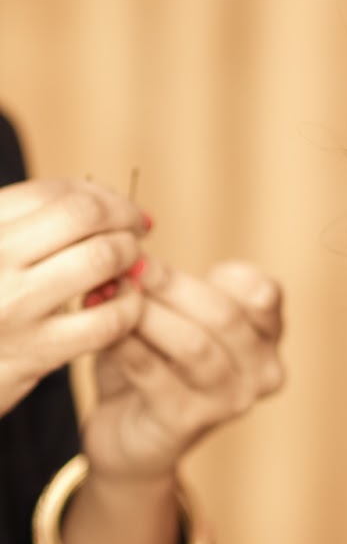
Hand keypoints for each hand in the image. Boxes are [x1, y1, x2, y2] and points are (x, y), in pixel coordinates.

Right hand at [0, 177, 148, 417]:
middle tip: (136, 229)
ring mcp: (11, 305)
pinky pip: (108, 319)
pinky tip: (124, 302)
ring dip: (129, 255)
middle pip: (82, 215)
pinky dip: (129, 304)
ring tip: (129, 264)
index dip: (100, 195)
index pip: (53, 192)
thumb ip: (30, 222)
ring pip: (100, 258)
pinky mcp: (35, 352)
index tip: (118, 208)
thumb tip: (105, 199)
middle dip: (122, 217)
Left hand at [81, 258, 284, 480]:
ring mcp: (227, 402)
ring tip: (112, 292)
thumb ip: (172, 289)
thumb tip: (134, 256)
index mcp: (267, 341)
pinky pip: (153, 374)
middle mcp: (260, 374)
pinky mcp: (185, 423)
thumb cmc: (156, 366)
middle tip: (128, 263)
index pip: (265, 294)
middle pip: (224, 315)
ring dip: (147, 314)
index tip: (189, 262)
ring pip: (193, 345)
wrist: (130, 437)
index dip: (225, 272)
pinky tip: (101, 328)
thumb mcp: (176, 320)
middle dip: (171, 284)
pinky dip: (125, 345)